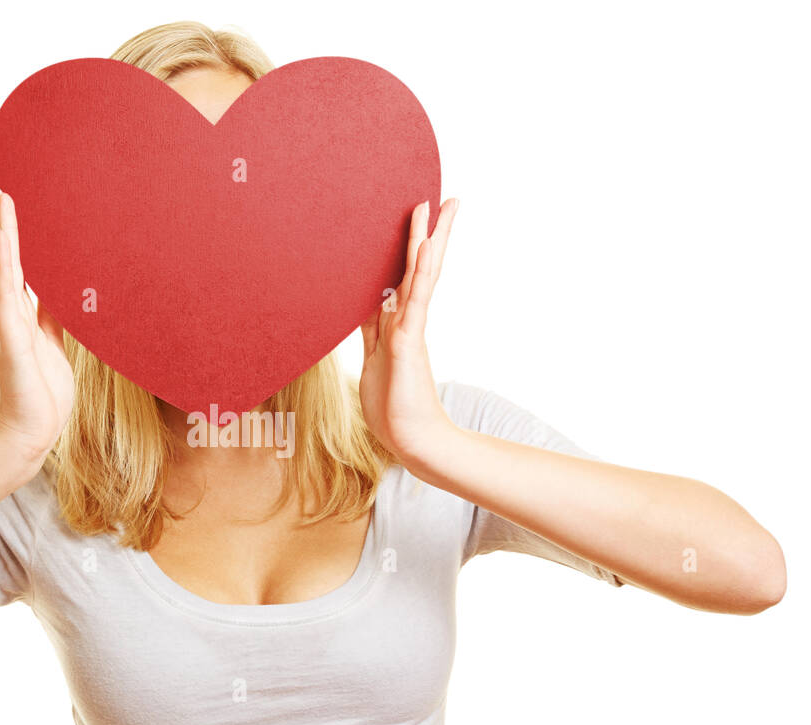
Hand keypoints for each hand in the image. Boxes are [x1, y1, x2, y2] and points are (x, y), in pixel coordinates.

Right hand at [0, 185, 73, 465]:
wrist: (30, 434)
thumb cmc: (42, 395)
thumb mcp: (53, 346)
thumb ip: (52, 318)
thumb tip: (59, 293)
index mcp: (19, 315)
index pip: (9, 265)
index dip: (3, 233)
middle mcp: (8, 314)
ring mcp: (8, 325)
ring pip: (0, 269)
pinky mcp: (13, 340)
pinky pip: (8, 295)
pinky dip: (6, 266)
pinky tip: (5, 242)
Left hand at [358, 197, 458, 464]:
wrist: (411, 440)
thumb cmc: (392, 406)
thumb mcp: (373, 359)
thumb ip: (372, 331)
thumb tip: (368, 306)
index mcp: (398, 324)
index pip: (405, 276)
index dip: (410, 247)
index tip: (418, 217)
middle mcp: (408, 321)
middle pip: (420, 268)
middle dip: (429, 233)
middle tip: (442, 199)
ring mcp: (411, 330)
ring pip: (422, 276)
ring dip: (428, 241)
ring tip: (438, 208)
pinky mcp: (408, 343)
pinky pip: (415, 302)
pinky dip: (420, 274)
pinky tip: (425, 249)